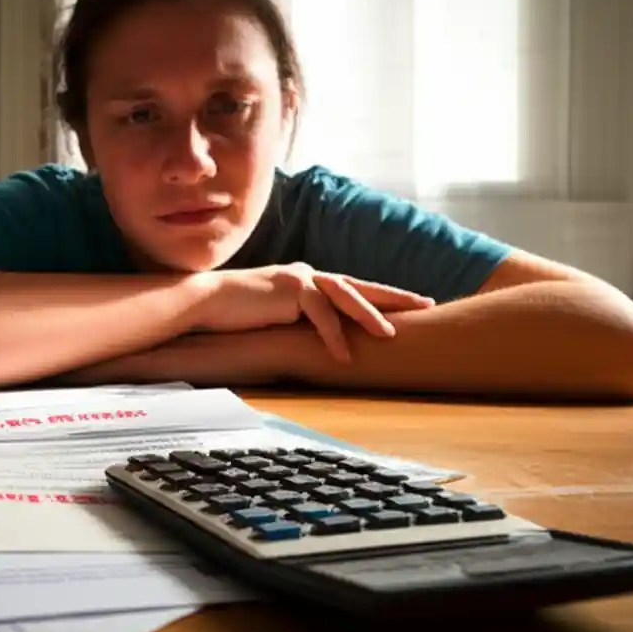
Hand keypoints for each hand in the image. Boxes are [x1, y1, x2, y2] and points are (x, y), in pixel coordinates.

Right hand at [191, 263, 434, 362]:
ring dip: (369, 315)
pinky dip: (332, 336)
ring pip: (345, 295)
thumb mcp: (275, 318)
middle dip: (393, 296)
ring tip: (390, 335)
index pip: (351, 289)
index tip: (409, 306)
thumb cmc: (235, 314)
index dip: (380, 297)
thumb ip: (299, 323)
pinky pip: (319, 314)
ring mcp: (300, 279)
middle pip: (359, 285)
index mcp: (307, 282)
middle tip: (426, 304)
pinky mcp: (290, 289)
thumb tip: (322, 345)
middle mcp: (308, 275)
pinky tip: (343, 356)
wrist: (205, 302)